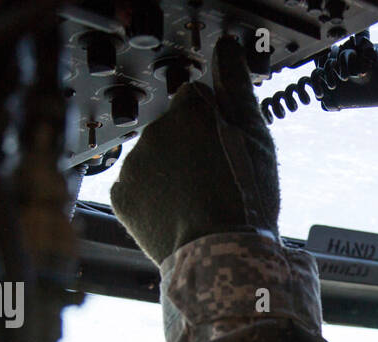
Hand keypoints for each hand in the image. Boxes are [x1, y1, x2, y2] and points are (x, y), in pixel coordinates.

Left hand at [111, 35, 280, 264]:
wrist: (222, 256)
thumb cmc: (244, 200)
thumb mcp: (256, 139)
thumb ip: (237, 87)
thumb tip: (226, 49)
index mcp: (189, 109)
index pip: (196, 99)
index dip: (213, 123)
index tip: (224, 148)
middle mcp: (155, 129)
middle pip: (172, 129)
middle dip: (189, 147)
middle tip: (213, 179)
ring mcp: (134, 164)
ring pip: (152, 158)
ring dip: (169, 172)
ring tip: (196, 200)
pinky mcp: (121, 195)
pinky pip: (134, 188)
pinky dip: (150, 198)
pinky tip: (175, 212)